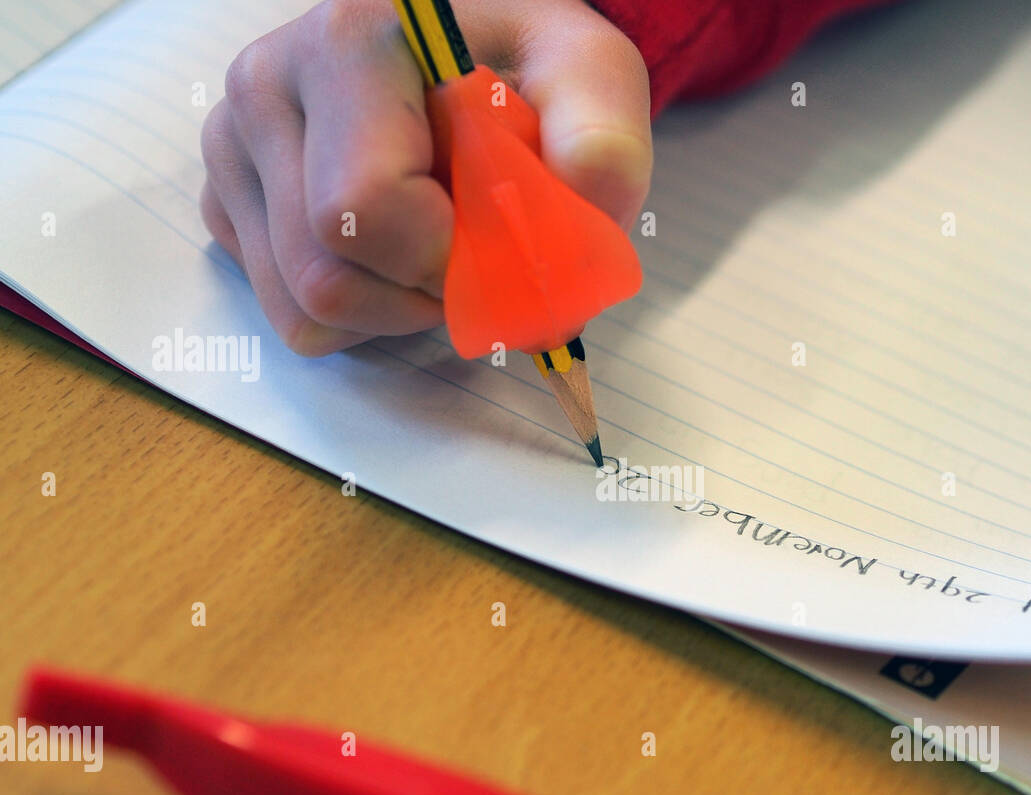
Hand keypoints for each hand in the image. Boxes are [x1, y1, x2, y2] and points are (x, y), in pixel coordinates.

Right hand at [200, 0, 651, 355]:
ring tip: (436, 247)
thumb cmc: (524, 68)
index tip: (491, 239)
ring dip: (391, 311)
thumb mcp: (588, 76)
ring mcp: (232, 147)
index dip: (442, 259)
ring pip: (302, 309)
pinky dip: (358, 313)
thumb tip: (585, 195)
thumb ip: (601, 138)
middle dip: (418, 294)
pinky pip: (286, 312)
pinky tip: (392, 254)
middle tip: (472, 252)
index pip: (365, 209)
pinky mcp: (228, 200)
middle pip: (325, 275)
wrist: (468, 55)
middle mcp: (266, 88)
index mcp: (347, 45)